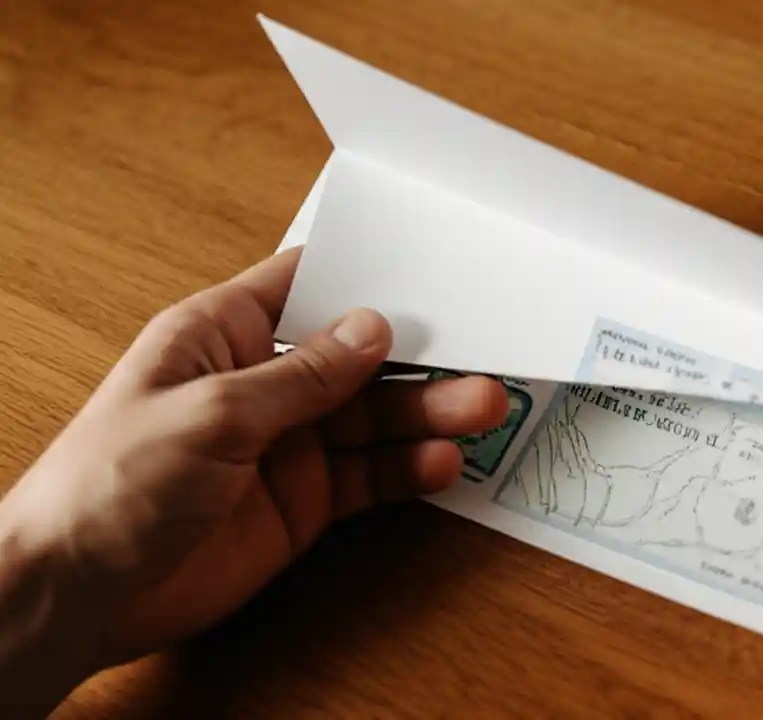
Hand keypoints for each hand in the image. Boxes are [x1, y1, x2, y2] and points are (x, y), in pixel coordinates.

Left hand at [0, 248, 507, 714]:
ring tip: (481, 408)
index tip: (435, 272)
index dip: (367, 278)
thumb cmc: (111, 481)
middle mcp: (263, 382)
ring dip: (429, 412)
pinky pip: (370, 475)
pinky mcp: (305, 500)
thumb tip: (371, 328)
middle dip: (420, 355)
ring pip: (376, 416)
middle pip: (359, 357)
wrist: (80, 591)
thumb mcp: (211, 412)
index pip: (307, 286)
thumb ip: (301, 376)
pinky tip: (441, 463)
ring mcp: (289, 443)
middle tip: (480, 355)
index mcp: (223, 334)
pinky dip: (409, 468)